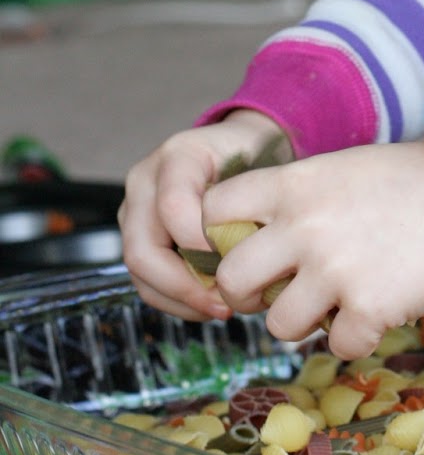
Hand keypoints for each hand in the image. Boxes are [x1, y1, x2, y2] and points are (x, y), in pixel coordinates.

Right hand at [119, 109, 291, 320]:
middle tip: (226, 302)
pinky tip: (208, 303)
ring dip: (181, 299)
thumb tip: (246, 259)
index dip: (200, 243)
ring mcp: (134, 210)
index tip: (236, 262)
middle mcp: (145, 182)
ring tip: (221, 307)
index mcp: (177, 156)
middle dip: (185, 285)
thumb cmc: (254, 158)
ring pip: (140, 272)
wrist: (240, 148)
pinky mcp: (137, 236)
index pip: (173, 207)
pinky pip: (146, 280)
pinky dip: (177, 299)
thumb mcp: (259, 166)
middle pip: (143, 250)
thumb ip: (250, 204)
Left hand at [200, 139, 423, 357]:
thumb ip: (288, 201)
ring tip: (337, 301)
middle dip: (250, 296)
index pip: (211, 213)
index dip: (217, 239)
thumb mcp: (334, 170)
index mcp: (292, 185)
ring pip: (279, 327)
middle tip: (278, 293)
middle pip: (233, 281)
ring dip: (305, 322)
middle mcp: (304, 227)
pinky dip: (355, 337)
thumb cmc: (403, 183)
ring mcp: (335, 270)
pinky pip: (337, 347)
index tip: (241, 250)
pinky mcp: (369, 308)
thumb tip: (243, 244)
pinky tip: (377, 309)